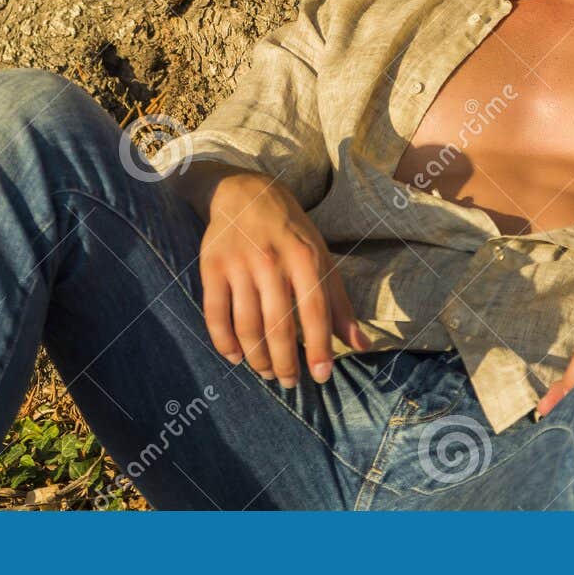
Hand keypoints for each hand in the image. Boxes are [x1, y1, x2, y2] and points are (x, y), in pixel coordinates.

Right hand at [193, 166, 371, 386]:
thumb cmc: (291, 231)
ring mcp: (239, 263)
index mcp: (305, 256)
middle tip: (290, 382)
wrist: (245, 192)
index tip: (321, 376)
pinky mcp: (211, 266)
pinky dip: (223, 342)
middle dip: (285, 363)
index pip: (315, 311)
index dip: (319, 348)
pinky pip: (215, 314)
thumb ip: (339, 303)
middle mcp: (271, 260)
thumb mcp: (322, 257)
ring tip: (266, 372)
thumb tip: (361, 345)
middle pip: (278, 325)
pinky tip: (235, 357)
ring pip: (246, 326)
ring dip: (256, 358)